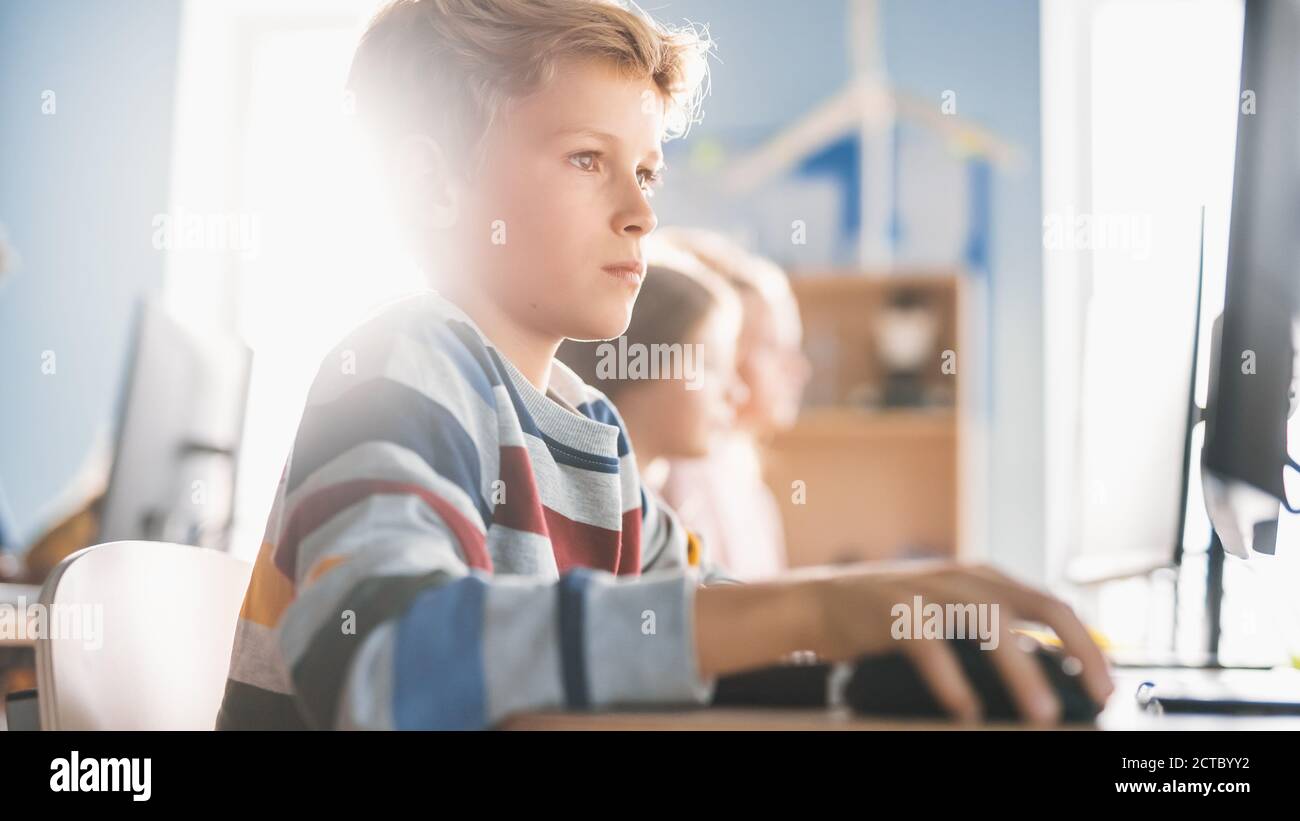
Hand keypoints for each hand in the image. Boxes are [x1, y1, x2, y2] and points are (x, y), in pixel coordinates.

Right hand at [801, 560, 1114, 723]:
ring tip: (1042, 715)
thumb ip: (991, 635)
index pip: (1054, 606)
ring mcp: (928, 591)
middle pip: (1039, 607)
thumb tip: (1047, 682)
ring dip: (1023, 673)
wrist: (818, 602)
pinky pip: (929, 645)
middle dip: (1078, 652)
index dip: (1088, 647)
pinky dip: (952, 681)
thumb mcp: (950, 616)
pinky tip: (965, 711)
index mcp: (985, 580)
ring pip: (991, 624)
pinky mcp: (891, 610)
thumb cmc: (891, 619)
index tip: (1106, 689)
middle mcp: (964, 578)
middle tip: (1096, 697)